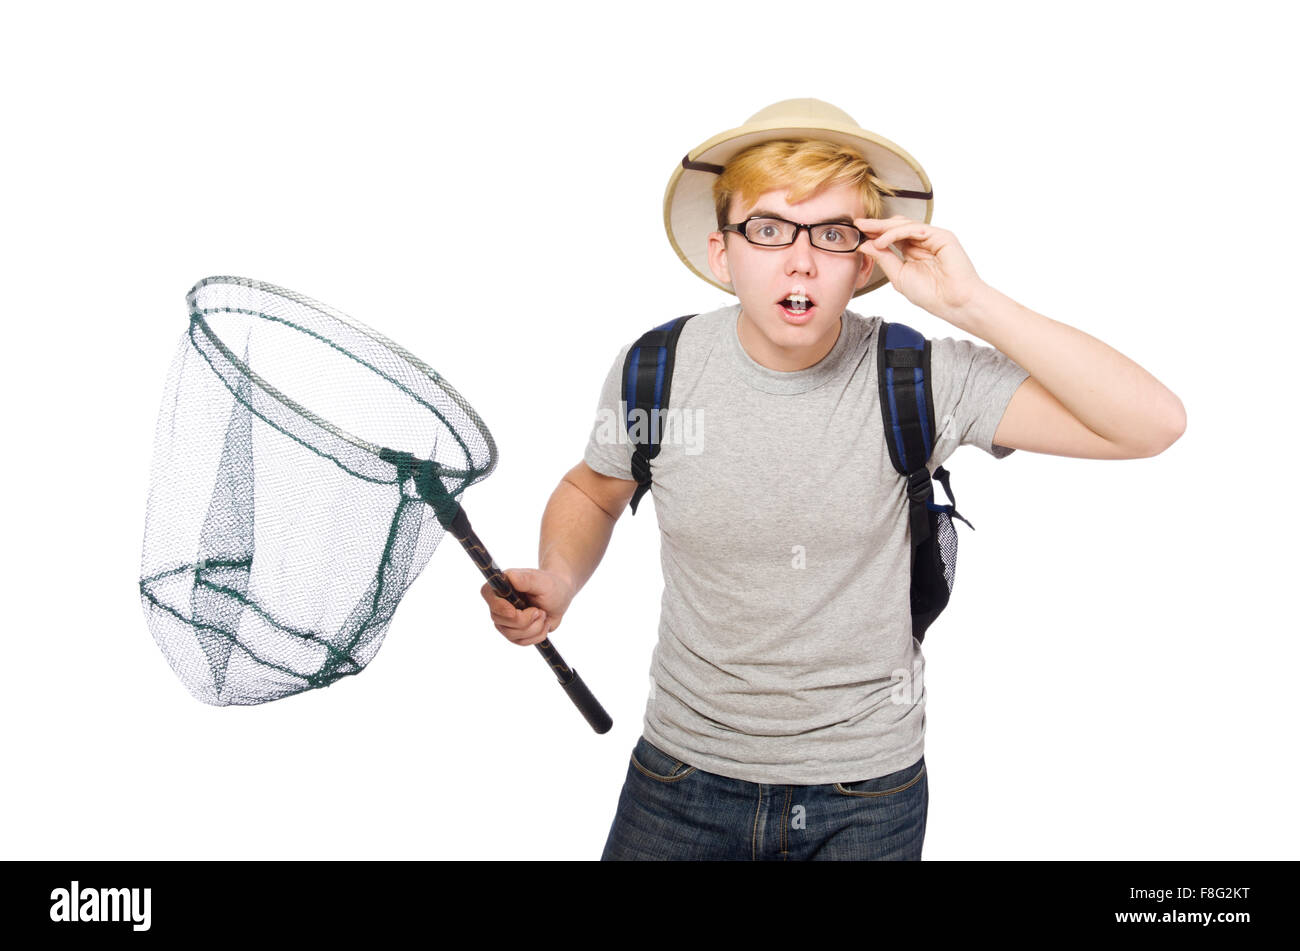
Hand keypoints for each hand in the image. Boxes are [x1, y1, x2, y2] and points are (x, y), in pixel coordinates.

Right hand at [480, 568, 574, 646]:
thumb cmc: (550, 586)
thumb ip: (525, 579)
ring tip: (543, 614)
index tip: (514, 611)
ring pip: (512, 635)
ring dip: (534, 627)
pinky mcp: (513, 633)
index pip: (487, 595)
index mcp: (501, 585)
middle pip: (501, 621)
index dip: (500, 607)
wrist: (560, 598)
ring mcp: (504, 620)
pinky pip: (522, 642)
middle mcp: (498, 604)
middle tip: (539, 610)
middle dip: (525, 620)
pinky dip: (537, 635)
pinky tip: (543, 623)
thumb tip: (510, 576)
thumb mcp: (541, 581)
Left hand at [855, 216, 987, 325]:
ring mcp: (933, 237)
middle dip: (877, 225)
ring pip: (905, 225)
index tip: (857, 232)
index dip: (875, 233)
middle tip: (858, 223)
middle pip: (897, 227)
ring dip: (884, 228)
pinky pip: (915, 229)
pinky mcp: (941, 236)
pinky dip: (896, 234)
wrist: (953, 303)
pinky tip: (882, 241)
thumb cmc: (930, 294)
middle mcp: (922, 242)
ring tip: (868, 233)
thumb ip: (883, 259)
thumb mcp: (898, 276)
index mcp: (912, 251)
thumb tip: (865, 245)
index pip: (891, 237)